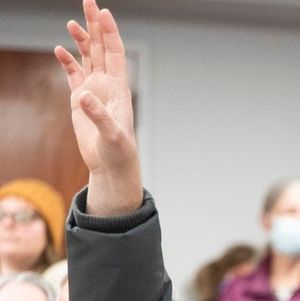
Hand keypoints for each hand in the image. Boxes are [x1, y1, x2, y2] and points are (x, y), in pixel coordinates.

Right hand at [55, 0, 142, 216]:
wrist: (112, 165)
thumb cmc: (119, 152)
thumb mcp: (112, 135)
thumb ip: (98, 115)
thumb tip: (82, 96)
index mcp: (119, 88)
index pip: (115, 53)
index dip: (110, 33)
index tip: (104, 12)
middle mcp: (107, 85)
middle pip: (101, 48)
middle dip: (95, 26)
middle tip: (88, 1)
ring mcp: (94, 91)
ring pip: (87, 58)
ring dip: (81, 40)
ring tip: (72, 22)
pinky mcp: (80, 100)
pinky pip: (73, 75)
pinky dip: (67, 62)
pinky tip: (60, 49)